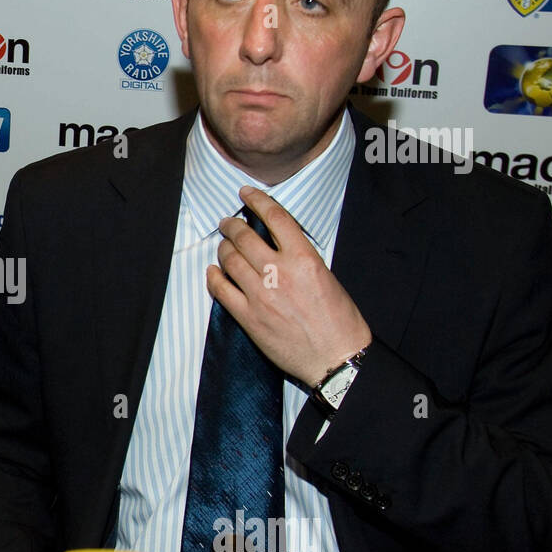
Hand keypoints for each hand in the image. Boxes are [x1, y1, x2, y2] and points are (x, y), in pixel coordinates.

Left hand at [207, 186, 370, 387]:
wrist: (335, 357)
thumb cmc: (338, 321)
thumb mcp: (327, 277)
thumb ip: (300, 259)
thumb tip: (278, 247)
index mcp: (305, 259)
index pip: (275, 218)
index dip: (257, 201)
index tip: (246, 194)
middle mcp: (279, 272)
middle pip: (245, 237)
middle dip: (232, 225)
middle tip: (228, 222)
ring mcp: (260, 295)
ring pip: (230, 260)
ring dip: (223, 248)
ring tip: (223, 245)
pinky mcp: (248, 317)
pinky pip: (221, 290)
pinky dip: (214, 276)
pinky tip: (213, 271)